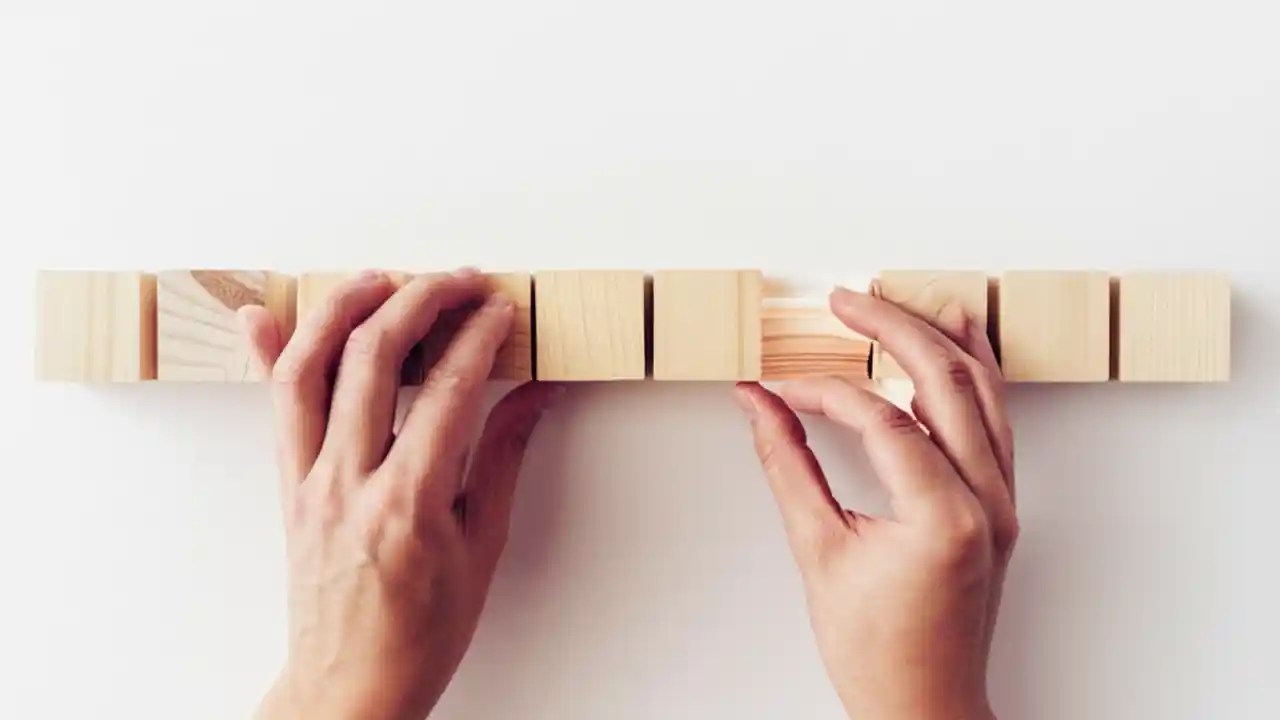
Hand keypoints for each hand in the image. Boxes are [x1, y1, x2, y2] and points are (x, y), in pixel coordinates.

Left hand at [242, 270, 562, 719]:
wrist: (350, 686)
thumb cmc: (421, 632)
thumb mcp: (482, 548)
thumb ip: (502, 459)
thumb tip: (534, 395)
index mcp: (409, 503)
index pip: (449, 390)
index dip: (479, 336)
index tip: (500, 309)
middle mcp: (349, 482)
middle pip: (375, 358)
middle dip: (420, 300)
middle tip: (457, 281)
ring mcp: (309, 480)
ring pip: (309, 367)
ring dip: (343, 308)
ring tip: (381, 278)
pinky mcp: (286, 485)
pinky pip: (274, 406)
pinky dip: (269, 354)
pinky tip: (264, 315)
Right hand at [735, 287, 1016, 719]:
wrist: (924, 707)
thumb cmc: (876, 652)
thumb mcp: (818, 552)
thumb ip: (787, 465)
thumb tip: (758, 405)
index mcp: (943, 517)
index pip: (881, 419)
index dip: (823, 392)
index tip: (781, 386)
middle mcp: (987, 501)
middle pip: (946, 381)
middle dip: (893, 329)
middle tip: (847, 300)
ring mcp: (1003, 503)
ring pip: (985, 393)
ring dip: (943, 340)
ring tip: (906, 300)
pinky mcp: (1001, 507)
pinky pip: (998, 422)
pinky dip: (976, 377)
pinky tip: (959, 347)